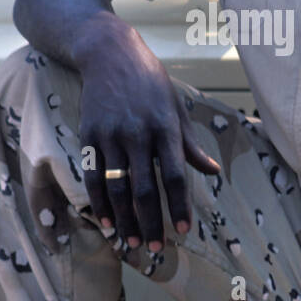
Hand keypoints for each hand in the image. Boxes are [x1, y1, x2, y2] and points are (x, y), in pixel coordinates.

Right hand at [74, 14, 219, 250]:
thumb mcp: (176, 107)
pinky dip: (98, 202)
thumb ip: (190, 144)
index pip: (175, 174)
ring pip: (116, 187)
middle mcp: (138, 132)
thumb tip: (212, 172)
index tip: (184, 230)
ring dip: (123, 219)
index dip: (179, 205)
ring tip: (131, 242)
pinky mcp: (88, 135)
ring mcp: (110, 134)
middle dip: (151, 221)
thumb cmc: (150, 82)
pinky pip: (92, 176)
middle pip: (144, 187)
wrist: (109, 53)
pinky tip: (104, 221)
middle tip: (157, 247)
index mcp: (165, 126)